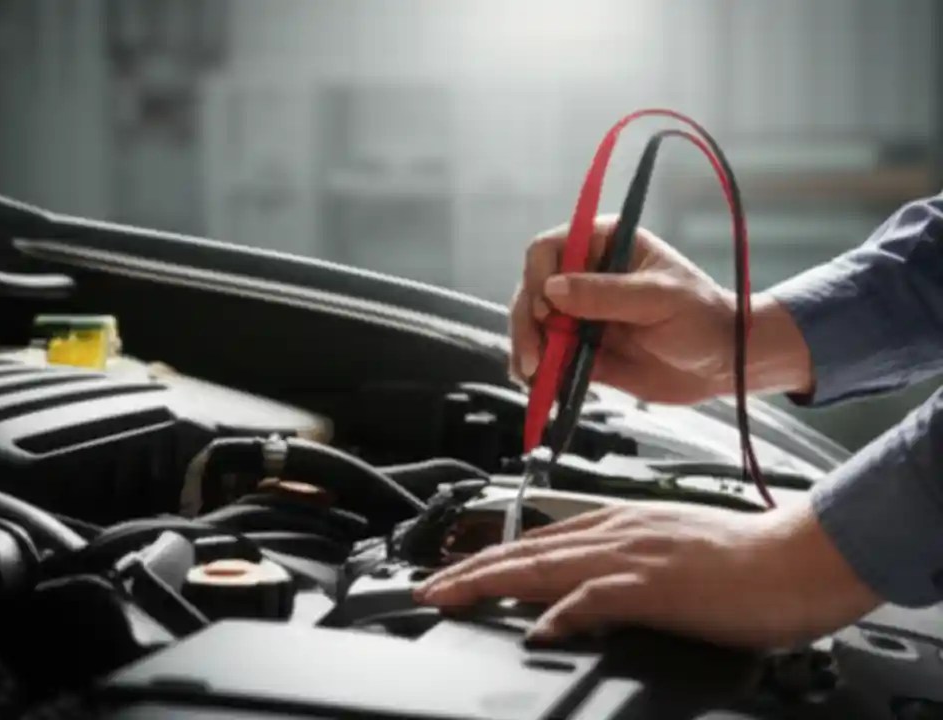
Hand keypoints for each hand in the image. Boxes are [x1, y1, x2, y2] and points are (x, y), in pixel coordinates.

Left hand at [412, 502, 880, 649]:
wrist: (793, 558)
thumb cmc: (740, 558)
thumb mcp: (665, 551)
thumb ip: (621, 567)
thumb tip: (582, 593)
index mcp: (617, 525)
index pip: (536, 540)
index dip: (489, 557)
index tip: (454, 572)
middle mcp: (614, 533)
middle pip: (524, 552)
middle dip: (469, 570)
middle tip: (427, 589)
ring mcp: (631, 557)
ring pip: (542, 566)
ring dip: (489, 582)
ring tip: (449, 597)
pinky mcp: (655, 586)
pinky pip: (598, 598)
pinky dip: (564, 612)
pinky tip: (538, 628)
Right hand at [509, 216, 813, 403]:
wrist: (723, 364)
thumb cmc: (701, 318)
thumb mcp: (659, 299)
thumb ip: (606, 295)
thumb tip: (550, 290)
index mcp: (603, 245)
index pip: (549, 249)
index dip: (538, 276)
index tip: (546, 310)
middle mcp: (584, 276)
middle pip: (532, 290)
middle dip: (526, 325)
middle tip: (533, 360)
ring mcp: (578, 314)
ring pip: (533, 326)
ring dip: (526, 351)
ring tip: (532, 379)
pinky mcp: (579, 349)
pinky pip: (548, 357)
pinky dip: (538, 374)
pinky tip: (538, 388)